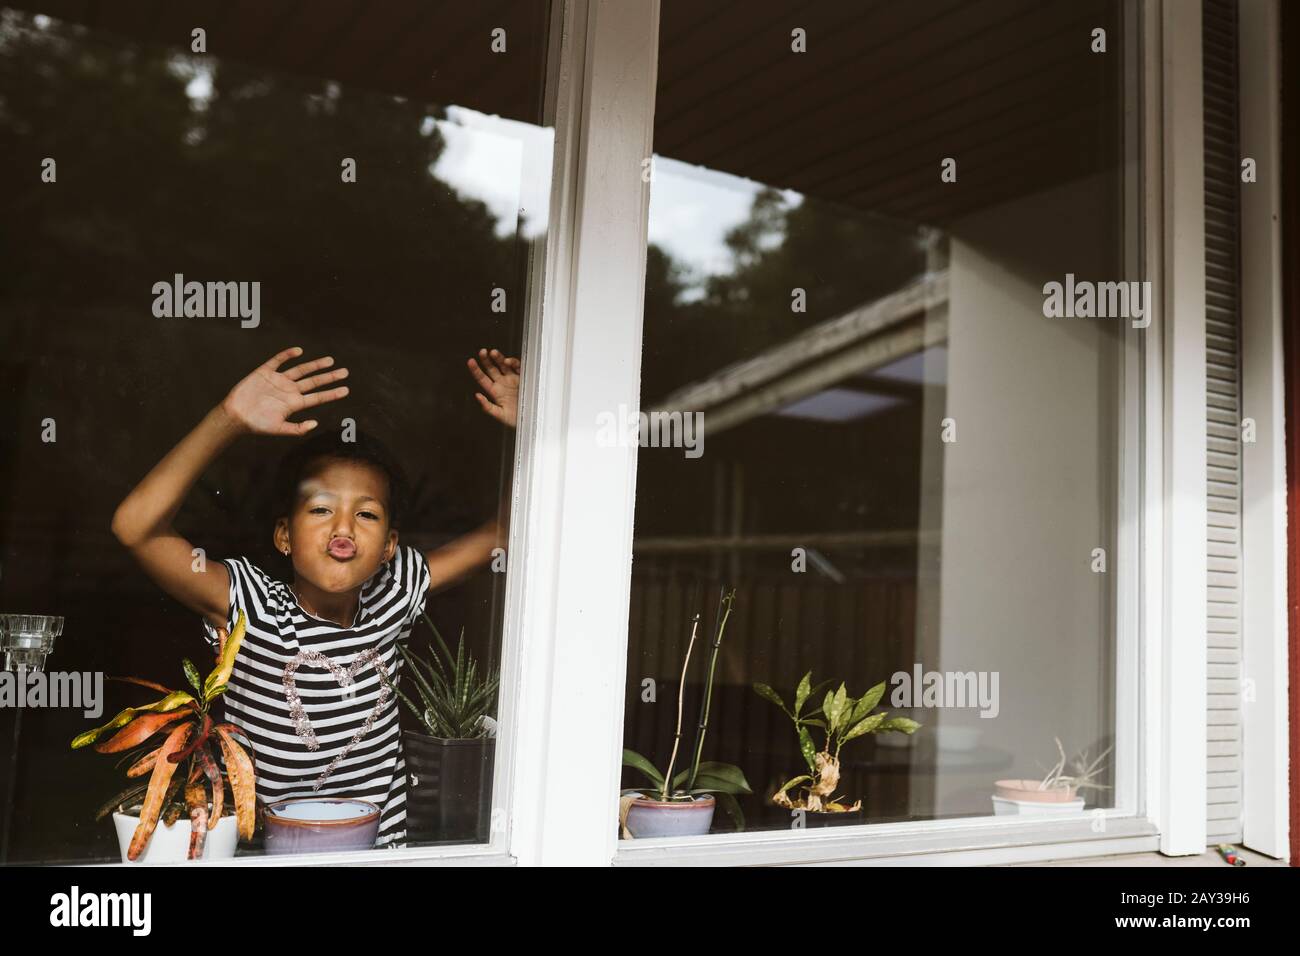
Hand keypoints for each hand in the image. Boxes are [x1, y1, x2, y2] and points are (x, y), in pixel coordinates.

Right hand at [221, 346, 348, 435]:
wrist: (235, 416)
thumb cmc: (256, 425)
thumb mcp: (278, 429)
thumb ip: (297, 429)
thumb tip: (315, 424)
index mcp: (294, 403)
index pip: (317, 397)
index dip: (332, 393)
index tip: (346, 390)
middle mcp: (289, 390)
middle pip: (314, 382)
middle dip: (329, 377)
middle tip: (345, 372)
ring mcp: (278, 380)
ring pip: (300, 370)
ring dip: (314, 365)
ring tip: (330, 361)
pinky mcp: (265, 372)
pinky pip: (278, 361)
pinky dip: (287, 355)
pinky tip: (298, 351)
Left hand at [467, 348, 520, 427]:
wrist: (532, 419)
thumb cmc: (517, 419)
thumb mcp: (500, 415)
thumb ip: (488, 407)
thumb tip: (477, 396)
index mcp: (495, 391)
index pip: (482, 378)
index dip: (476, 370)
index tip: (471, 361)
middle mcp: (502, 383)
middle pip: (491, 368)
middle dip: (486, 359)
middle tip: (482, 352)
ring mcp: (512, 379)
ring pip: (503, 365)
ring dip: (498, 358)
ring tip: (493, 353)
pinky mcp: (522, 378)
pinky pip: (517, 367)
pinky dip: (513, 363)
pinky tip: (508, 362)